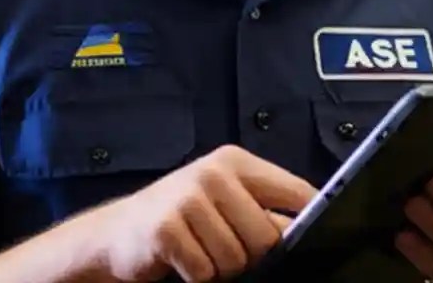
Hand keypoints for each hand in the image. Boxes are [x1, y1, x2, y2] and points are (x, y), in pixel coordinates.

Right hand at [92, 145, 316, 281]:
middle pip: (267, 237)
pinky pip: (204, 271)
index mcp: (235, 162)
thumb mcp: (223, 199)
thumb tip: (312, 228)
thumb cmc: (179, 217)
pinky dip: (196, 275)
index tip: (314, 237)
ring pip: (237, 259)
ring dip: (220, 268)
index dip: (311, 220)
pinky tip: (181, 259)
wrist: (117, 232)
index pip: (296, 192)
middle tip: (224, 247)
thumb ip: (264, 208)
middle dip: (251, 255)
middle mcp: (212, 174)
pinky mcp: (166, 229)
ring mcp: (187, 200)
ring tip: (199, 251)